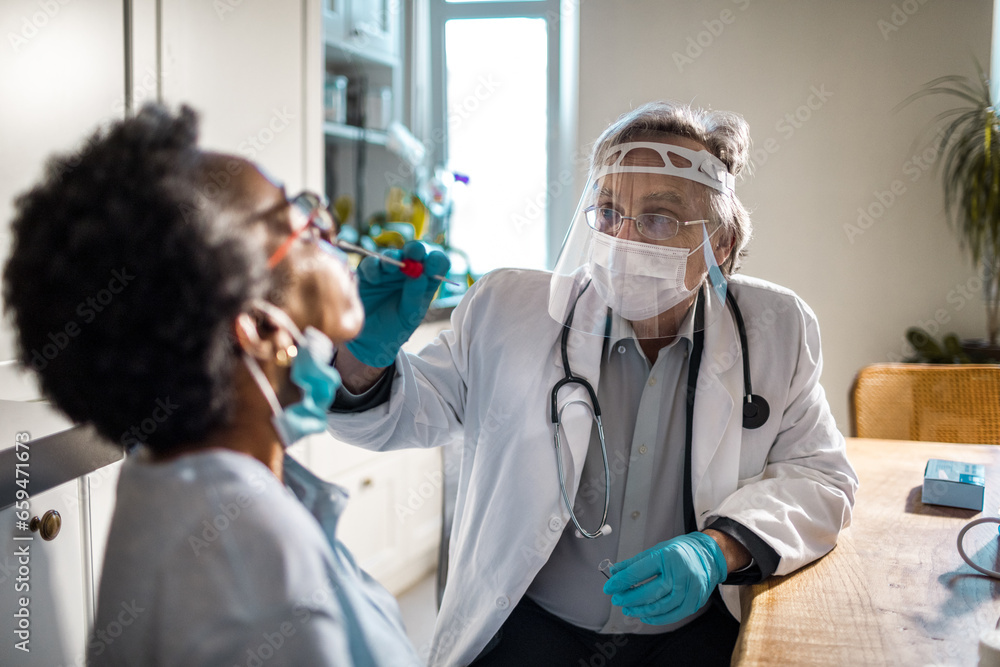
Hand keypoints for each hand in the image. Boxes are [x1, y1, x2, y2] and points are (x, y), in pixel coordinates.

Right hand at [345, 241, 449, 367]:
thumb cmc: (396, 327)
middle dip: (415, 249)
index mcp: (425, 281)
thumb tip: (420, 276)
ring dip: (393, 258)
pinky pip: (371, 263)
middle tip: (413, 253)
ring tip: (392, 268)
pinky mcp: (368, 274)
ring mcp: (388, 271)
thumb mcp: (410, 316)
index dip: (437, 260)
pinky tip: (374, 279)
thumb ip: (415, 296)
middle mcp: (409, 272)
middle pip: (415, 252)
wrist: (371, 340)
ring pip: (392, 255)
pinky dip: (373, 267)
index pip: (437, 262)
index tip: (431, 266)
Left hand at [602, 531, 726, 624]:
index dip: (621, 582)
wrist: (709, 555)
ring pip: (661, 606)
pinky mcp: (695, 601)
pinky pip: (674, 614)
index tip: (608, 588)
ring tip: (628, 609)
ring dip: (641, 610)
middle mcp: (681, 573)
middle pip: (650, 592)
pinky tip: (645, 615)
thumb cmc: (679, 551)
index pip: (639, 572)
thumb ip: (635, 563)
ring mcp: (690, 589)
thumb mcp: (657, 550)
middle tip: (617, 600)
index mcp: (668, 556)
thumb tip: (614, 572)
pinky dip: (657, 618)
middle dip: (629, 598)